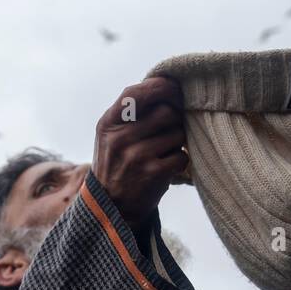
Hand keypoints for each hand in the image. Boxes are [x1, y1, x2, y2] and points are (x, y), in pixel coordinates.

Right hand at [92, 77, 187, 228]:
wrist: (111, 206)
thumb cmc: (118, 162)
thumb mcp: (112, 135)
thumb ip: (132, 111)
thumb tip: (167, 83)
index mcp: (108, 123)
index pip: (136, 94)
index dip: (160, 88)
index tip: (174, 89)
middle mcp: (119, 138)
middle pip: (166, 112)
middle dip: (174, 121)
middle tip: (167, 133)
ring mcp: (136, 156)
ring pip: (178, 134)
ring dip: (177, 143)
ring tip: (163, 153)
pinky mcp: (153, 174)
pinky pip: (182, 156)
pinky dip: (179, 162)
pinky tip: (166, 168)